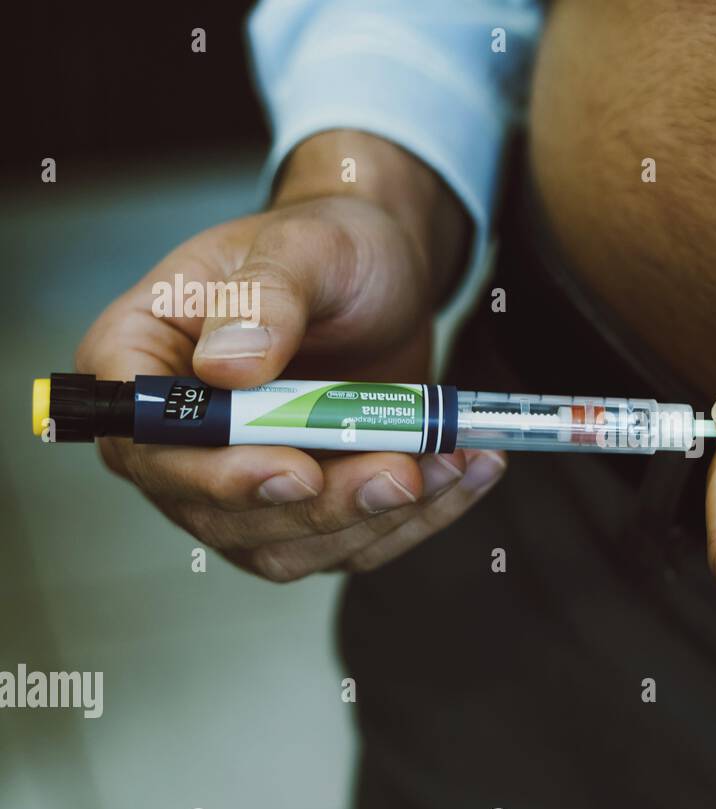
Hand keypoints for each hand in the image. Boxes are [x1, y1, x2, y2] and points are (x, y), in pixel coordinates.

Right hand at [76, 131, 505, 580]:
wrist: (384, 274)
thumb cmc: (327, 245)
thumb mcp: (302, 247)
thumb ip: (264, 298)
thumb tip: (227, 368)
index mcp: (141, 360)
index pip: (146, 441)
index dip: (215, 473)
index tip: (296, 471)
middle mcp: (179, 439)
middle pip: (221, 513)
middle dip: (321, 505)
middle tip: (401, 471)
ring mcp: (242, 484)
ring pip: (291, 546)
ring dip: (376, 518)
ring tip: (448, 463)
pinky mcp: (308, 507)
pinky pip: (353, 542)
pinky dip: (415, 518)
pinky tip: (463, 473)